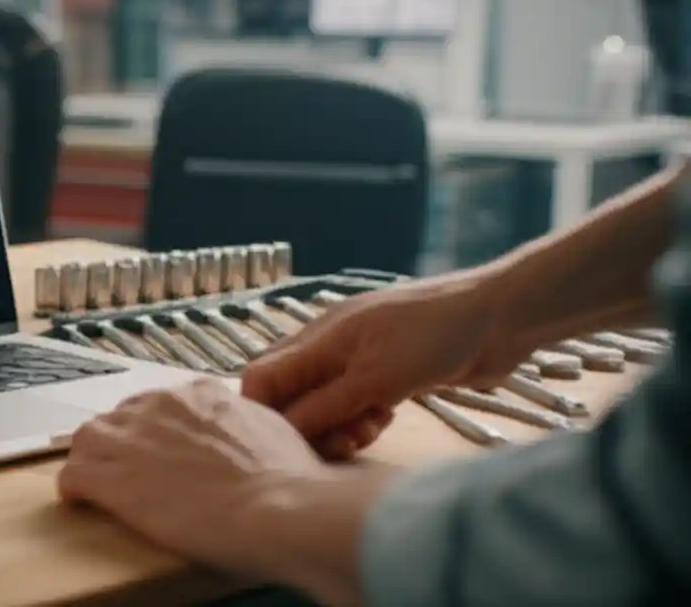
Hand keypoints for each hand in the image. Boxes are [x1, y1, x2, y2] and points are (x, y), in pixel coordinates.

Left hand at [58, 380, 330, 580]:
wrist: (277, 506)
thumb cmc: (287, 478)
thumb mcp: (271, 429)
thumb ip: (245, 422)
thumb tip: (245, 430)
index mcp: (199, 394)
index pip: (158, 403)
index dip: (154, 428)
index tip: (158, 448)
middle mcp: (161, 406)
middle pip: (120, 416)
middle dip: (121, 441)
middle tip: (128, 469)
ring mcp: (134, 439)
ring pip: (88, 438)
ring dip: (90, 459)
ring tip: (96, 482)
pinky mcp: (115, 480)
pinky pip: (73, 475)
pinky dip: (74, 487)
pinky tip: (80, 499)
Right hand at [242, 270, 521, 458]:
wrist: (500, 318)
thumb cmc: (434, 336)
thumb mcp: (374, 378)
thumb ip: (324, 405)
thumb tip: (280, 429)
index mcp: (318, 338)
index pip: (262, 375)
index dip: (264, 412)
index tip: (284, 444)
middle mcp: (332, 348)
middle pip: (293, 395)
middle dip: (309, 426)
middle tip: (341, 442)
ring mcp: (360, 361)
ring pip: (326, 405)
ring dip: (340, 427)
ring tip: (368, 431)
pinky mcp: (387, 375)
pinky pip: (356, 406)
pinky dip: (363, 420)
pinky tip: (384, 420)